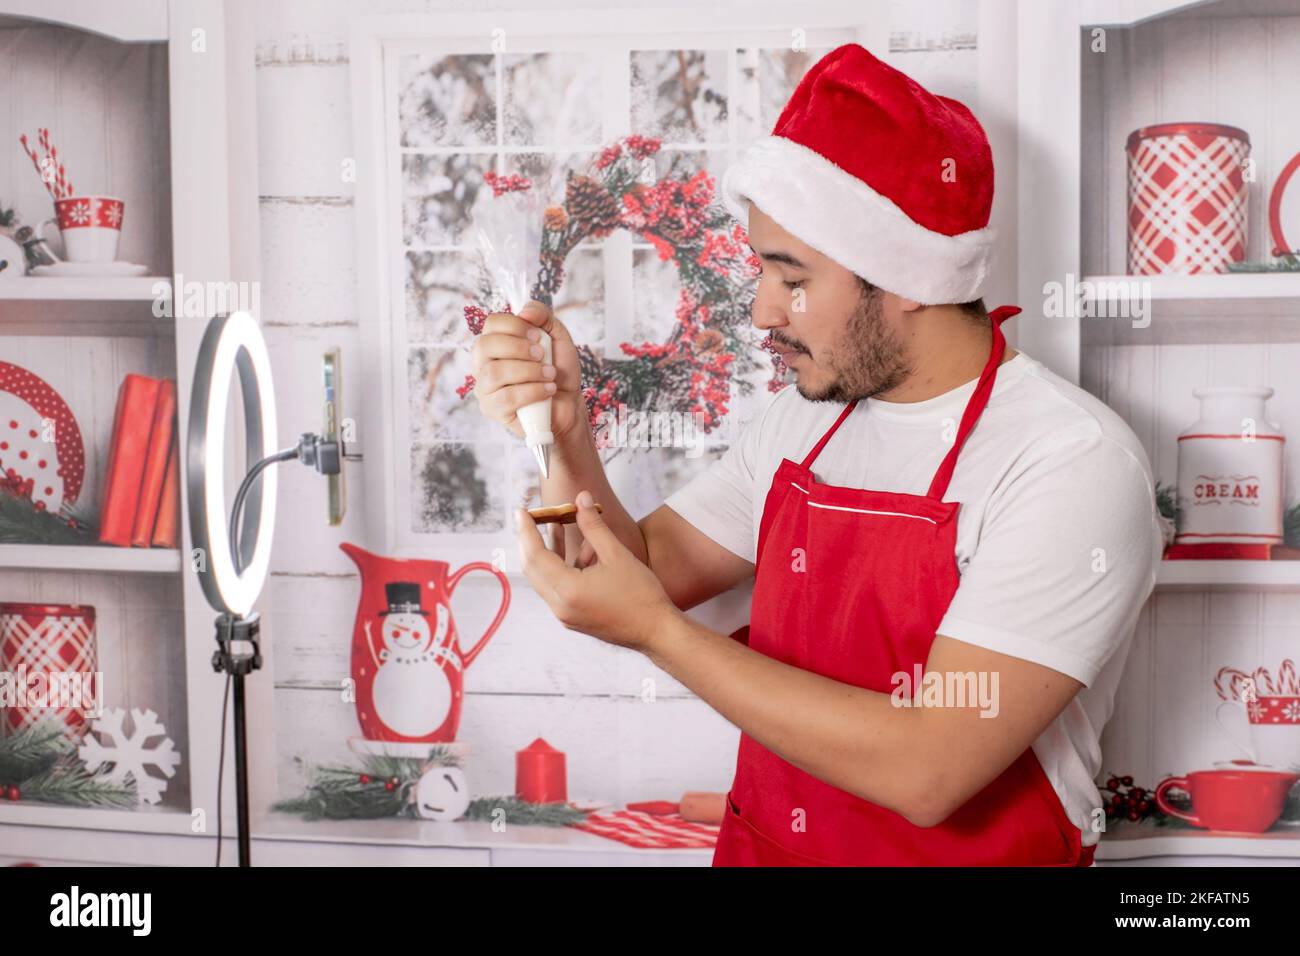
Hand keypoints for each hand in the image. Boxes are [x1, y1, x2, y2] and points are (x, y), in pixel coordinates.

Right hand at [471, 300, 584, 443]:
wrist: (569, 403)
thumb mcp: (557, 336)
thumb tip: (524, 311)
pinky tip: (548, 390)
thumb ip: (542, 316)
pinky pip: (506, 398)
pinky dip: (532, 391)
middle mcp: (484, 363)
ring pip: (495, 372)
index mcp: (496, 342)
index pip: (491, 323)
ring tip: (550, 375)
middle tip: (542, 355)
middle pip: (485, 345)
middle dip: (518, 348)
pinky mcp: (492, 409)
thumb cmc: (558, 370)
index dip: (515, 325)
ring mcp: (484, 387)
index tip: (538, 336)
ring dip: (529, 371)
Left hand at [517, 490, 679, 652]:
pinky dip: (564, 567)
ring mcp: (565, 615)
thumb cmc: (641, 595)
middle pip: (533, 569)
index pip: (535, 556)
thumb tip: (581, 499)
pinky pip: (559, 588)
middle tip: (532, 517)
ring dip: (550, 552)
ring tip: (561, 525)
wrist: (657, 631)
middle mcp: (560, 606)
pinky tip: (584, 550)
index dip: (527, 530)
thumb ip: (593, 526)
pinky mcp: (573, 617)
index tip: (521, 511)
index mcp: (568, 590)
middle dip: (531, 540)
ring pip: (546, 578)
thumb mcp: (616, 554)